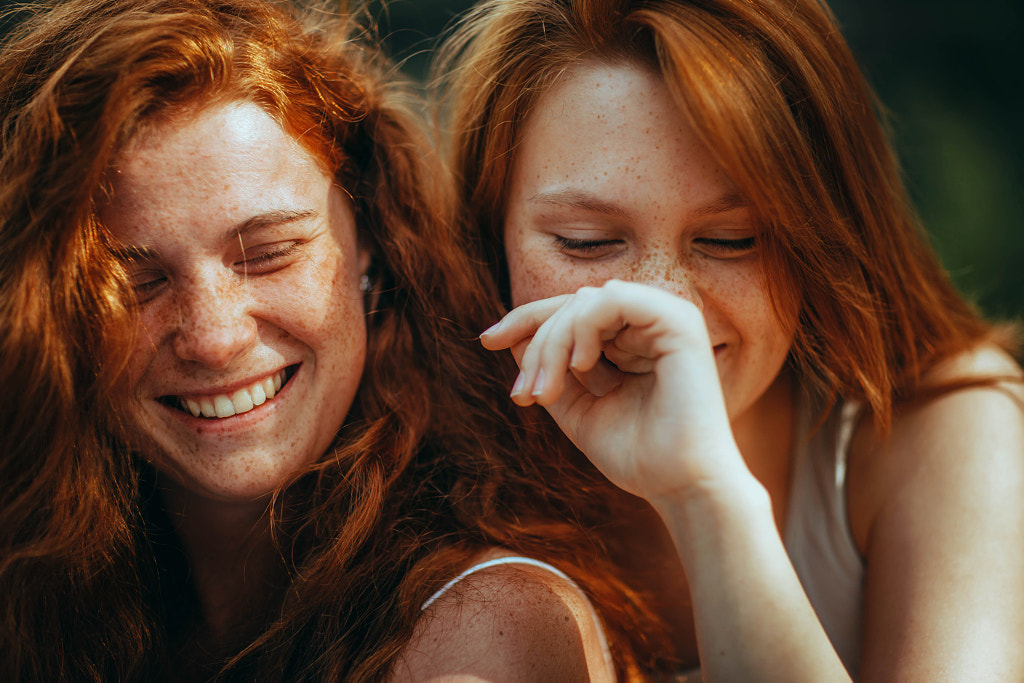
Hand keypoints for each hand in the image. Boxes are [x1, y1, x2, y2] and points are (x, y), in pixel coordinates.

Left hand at [481, 280, 746, 504]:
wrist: (682, 488)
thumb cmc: (638, 456)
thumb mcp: (578, 408)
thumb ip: (551, 371)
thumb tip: (511, 336)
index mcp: (633, 337)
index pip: (571, 311)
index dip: (526, 321)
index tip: (487, 341)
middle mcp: (651, 320)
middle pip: (571, 304)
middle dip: (535, 344)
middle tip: (524, 395)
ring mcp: (667, 316)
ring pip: (584, 302)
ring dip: (552, 343)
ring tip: (546, 393)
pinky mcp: (678, 320)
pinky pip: (612, 300)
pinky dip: (583, 328)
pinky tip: (581, 366)